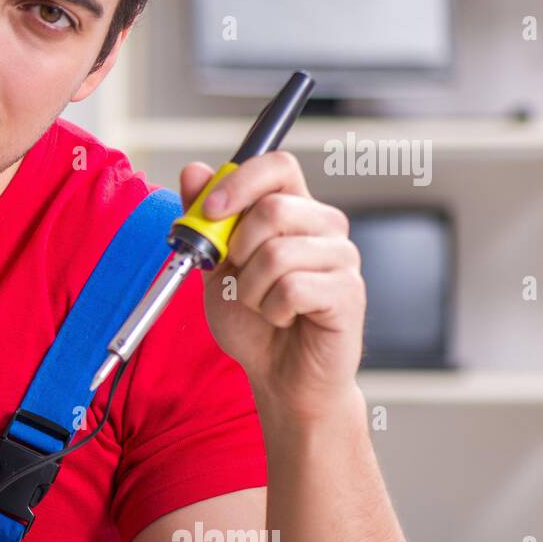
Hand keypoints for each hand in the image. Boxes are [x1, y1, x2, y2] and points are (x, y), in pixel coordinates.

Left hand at [179, 151, 365, 420]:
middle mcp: (323, 226)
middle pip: (273, 208)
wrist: (278, 375)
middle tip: (240, 278)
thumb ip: (206, 220)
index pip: (277, 166)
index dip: (240, 181)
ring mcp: (341, 256)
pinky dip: (272, 310)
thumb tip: (194, 171)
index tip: (211, 211)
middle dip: (238, 251)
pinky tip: (283, 318)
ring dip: (251, 289)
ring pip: (278, 253)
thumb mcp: (216, 266)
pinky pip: (293, 288)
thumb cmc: (253, 322)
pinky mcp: (348, 292)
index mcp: (293, 210)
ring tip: (262, 305)